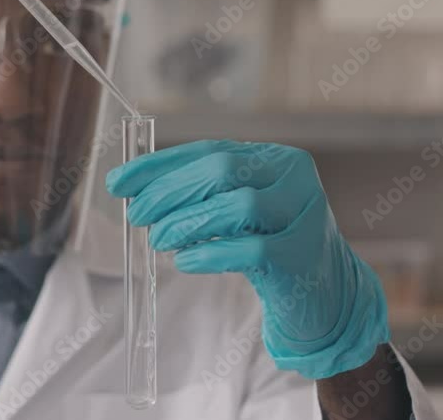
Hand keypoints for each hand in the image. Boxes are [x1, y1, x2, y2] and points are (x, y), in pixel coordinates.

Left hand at [106, 140, 389, 378]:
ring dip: (186, 222)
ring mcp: (305, 215)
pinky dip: (209, 253)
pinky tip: (185, 261)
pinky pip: (251, 249)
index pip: (207, 150)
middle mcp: (295, 177)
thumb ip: (198, 192)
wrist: (325, 293)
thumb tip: (131, 186)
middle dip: (169, 192)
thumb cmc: (270, 244)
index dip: (158, 165)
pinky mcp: (302, 256)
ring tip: (159, 239)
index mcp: (275, 158)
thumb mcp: (237, 210)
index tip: (118, 182)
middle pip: (222, 170)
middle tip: (137, 215)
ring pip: (239, 206)